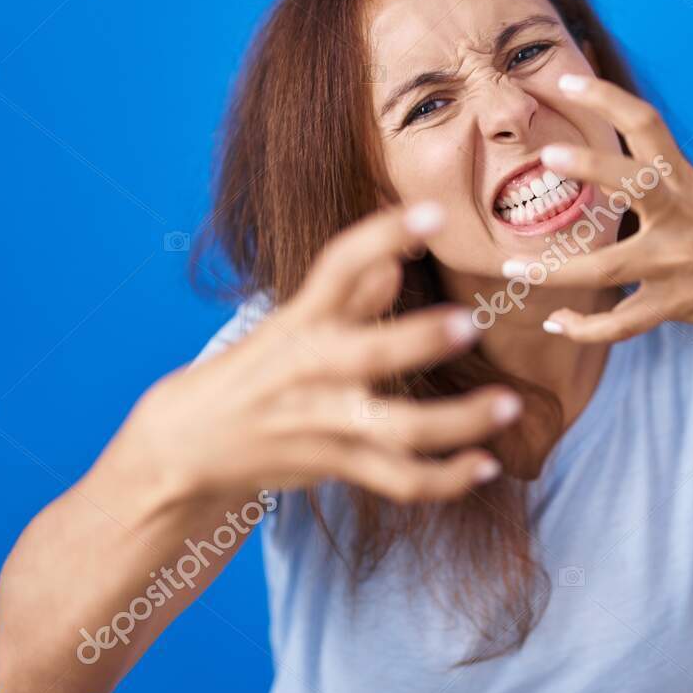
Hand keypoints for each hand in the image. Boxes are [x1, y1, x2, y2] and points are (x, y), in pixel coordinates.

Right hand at [141, 203, 520, 503]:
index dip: (382, 236)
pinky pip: (396, 479)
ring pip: (396, 429)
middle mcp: (310, 369)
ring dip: (457, 423)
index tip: (432, 212)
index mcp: (300, 321)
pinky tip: (485, 466)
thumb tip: (391, 264)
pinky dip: (444, 480)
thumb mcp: (286, 327)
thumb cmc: (249, 374)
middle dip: (419, 341)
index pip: (338, 266)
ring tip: (509, 407)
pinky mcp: (333, 465)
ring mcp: (322, 422)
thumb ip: (344, 297)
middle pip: (368, 354)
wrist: (183, 446)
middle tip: (471, 325)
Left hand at [503, 73, 692, 342]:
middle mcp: (679, 216)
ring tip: (513, 268)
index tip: (565, 80)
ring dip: (554, 271)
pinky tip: (557, 323)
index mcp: (685, 181)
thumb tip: (614, 173)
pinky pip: (622, 322)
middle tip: (548, 156)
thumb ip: (662, 185)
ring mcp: (676, 263)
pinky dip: (586, 328)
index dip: (606, 98)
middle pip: (632, 184)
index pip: (646, 124)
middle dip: (591, 168)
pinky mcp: (677, 305)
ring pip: (607, 267)